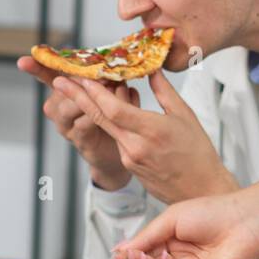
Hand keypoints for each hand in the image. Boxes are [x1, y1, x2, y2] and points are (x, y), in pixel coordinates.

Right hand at [17, 56, 129, 190]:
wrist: (122, 148)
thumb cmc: (112, 115)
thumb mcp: (107, 90)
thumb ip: (101, 78)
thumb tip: (104, 63)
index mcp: (62, 92)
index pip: (46, 76)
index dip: (35, 68)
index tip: (22, 62)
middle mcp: (58, 109)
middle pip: (61, 89)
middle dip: (81, 80)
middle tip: (102, 74)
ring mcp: (66, 126)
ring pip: (69, 107)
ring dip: (91, 97)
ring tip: (112, 88)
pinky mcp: (79, 140)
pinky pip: (84, 123)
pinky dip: (99, 114)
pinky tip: (113, 111)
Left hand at [52, 69, 237, 203]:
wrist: (200, 191)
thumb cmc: (198, 152)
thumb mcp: (185, 115)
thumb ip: (163, 91)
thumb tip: (151, 67)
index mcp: (151, 130)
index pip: (113, 109)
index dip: (93, 91)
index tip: (79, 76)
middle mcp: (134, 146)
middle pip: (99, 117)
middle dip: (77, 97)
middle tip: (58, 80)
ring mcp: (129, 158)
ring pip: (106, 127)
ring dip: (92, 108)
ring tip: (80, 88)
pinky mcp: (128, 165)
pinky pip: (116, 139)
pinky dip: (109, 123)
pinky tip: (107, 111)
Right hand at [114, 174, 258, 258]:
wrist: (243, 221)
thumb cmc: (212, 213)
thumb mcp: (170, 220)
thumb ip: (145, 237)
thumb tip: (120, 250)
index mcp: (170, 241)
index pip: (143, 254)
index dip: (130, 256)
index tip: (119, 255)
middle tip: (132, 256)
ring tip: (145, 258)